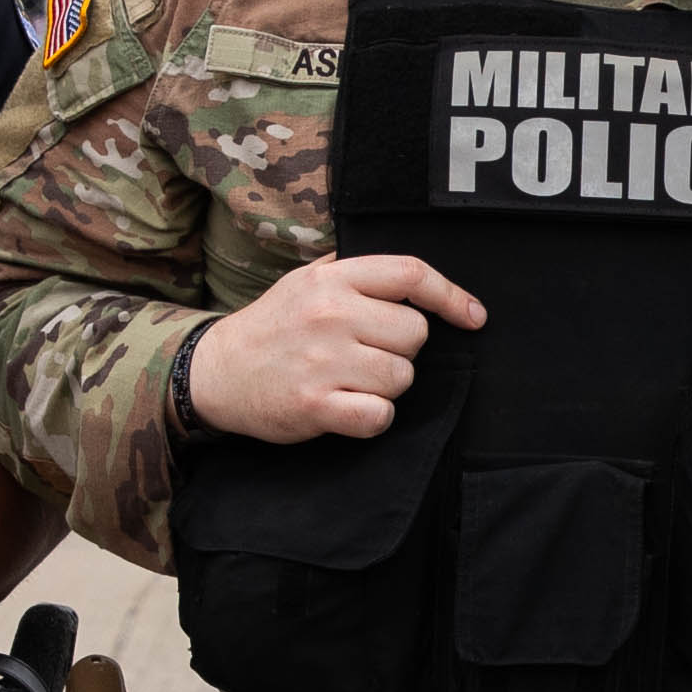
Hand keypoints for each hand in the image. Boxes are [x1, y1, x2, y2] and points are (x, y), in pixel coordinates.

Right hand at [188, 252, 483, 441]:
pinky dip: (373, 417)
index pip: (411, 274)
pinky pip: (380, 415)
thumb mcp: (307, 281)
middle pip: (416, 335)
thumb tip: (420, 281)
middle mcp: (330, 314)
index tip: (474, 317)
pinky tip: (350, 407)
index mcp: (333, 279)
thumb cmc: (274, 326)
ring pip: (402, 377)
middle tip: (367, 354)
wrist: (218, 371)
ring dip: (387, 386)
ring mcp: (323, 360)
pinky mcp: (316, 405)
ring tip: (351, 379)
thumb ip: (358, 273)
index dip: (452, 296)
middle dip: (402, 350)